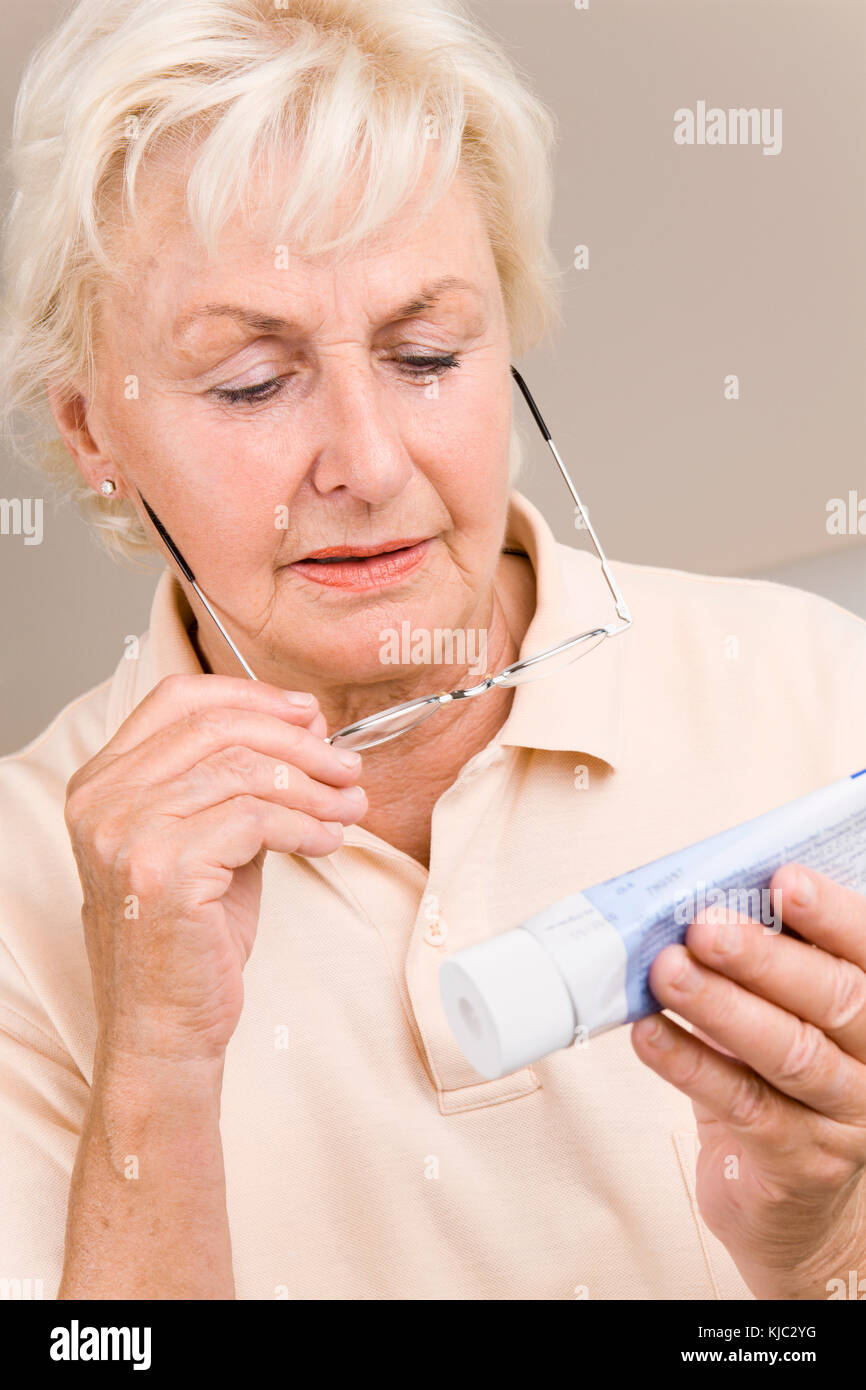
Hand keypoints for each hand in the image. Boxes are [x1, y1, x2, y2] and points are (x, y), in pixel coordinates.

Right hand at [64, 673, 366, 1064]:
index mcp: (103, 781)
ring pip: (243, 771)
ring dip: (313, 788)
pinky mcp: (163, 870)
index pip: (178, 699)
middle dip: (298, 743)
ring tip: (349, 808)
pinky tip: (327, 842)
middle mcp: (104, 799)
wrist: (165, 1026)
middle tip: (347, 766)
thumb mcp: (208, 840)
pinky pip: (255, 820)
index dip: (253, 696)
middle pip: (218, 727)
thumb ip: (237, 784)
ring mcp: (127, 833)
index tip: (309, 715)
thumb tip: (307, 729)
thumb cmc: (191, 936)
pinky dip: (304, 826)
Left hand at [631, 862, 865, 1298]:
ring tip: (667, 971)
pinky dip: (690, 1064)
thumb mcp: (789, 1017)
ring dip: (721, 1006)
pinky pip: (743, 1105)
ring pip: (790, 1053)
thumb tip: (702, 898)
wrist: (796, 1211)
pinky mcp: (800, 1163)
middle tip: (705, 926)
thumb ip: (767, 968)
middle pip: (835, 999)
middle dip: (765, 957)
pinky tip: (649, 1034)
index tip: (783, 878)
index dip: (832, 914)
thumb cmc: (785, 1088)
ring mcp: (846, 1118)